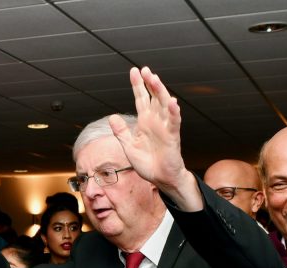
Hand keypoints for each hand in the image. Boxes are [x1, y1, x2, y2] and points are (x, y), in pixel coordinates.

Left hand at [109, 67, 200, 210]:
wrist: (160, 178)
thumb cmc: (147, 163)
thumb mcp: (128, 146)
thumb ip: (121, 132)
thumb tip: (112, 117)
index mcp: (145, 122)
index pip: (141, 99)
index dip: (138, 85)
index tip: (134, 71)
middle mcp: (155, 121)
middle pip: (153, 97)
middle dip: (149, 83)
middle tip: (144, 69)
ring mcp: (165, 127)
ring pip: (164, 105)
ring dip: (160, 91)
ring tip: (154, 78)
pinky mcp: (172, 136)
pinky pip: (174, 122)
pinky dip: (173, 112)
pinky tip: (172, 101)